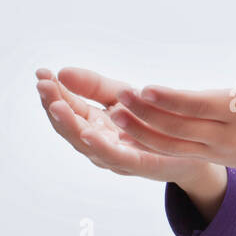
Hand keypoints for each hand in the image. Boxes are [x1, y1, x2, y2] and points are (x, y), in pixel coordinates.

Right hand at [34, 66, 215, 186]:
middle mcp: (99, 143)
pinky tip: (88, 132)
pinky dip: (99, 146)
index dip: (53, 91)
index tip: (41, 72)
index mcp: (94, 124)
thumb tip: (62, 71)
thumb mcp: (122, 96)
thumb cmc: (153, 121)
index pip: (66, 107)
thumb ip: (94, 86)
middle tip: (43, 84)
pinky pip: (115, 157)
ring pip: (85, 143)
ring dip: (69, 125)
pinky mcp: (137, 164)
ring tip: (56, 105)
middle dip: (54, 105)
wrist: (194, 144)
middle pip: (69, 126)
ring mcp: (115, 156)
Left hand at [104, 47, 235, 177]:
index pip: (197, 106)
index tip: (145, 88)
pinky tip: (124, 136)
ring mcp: (211, 150)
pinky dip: (148, 145)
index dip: (170, 100)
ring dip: (139, 132)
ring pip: (170, 145)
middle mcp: (222, 136)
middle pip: (177, 127)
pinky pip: (172, 153)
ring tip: (114, 116)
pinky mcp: (205, 157)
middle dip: (145, 114)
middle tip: (118, 97)